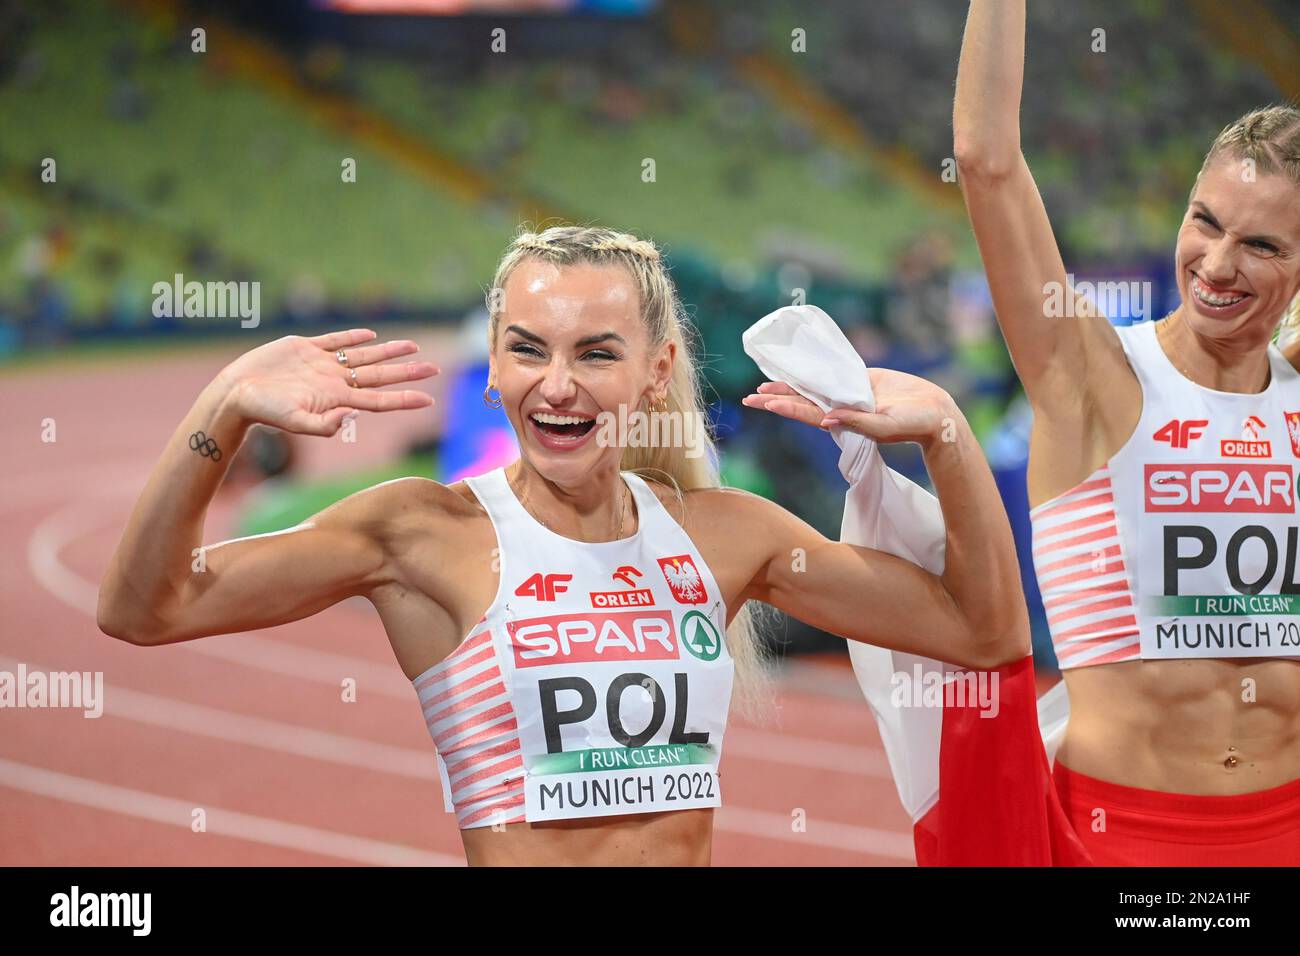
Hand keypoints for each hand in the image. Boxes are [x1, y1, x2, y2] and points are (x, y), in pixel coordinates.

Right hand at [217, 328, 438, 436]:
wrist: (236, 393)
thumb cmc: (264, 412)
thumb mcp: (295, 422)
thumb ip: (322, 425)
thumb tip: (350, 418)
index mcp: (337, 399)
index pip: (379, 400)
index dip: (404, 399)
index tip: (429, 399)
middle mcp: (335, 382)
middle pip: (379, 376)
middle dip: (407, 372)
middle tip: (435, 369)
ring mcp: (322, 365)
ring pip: (364, 356)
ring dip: (389, 351)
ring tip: (413, 347)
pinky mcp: (305, 349)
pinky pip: (336, 341)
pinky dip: (353, 337)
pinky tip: (371, 334)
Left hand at [741, 370, 959, 447]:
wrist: (934, 413)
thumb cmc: (913, 425)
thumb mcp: (885, 426)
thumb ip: (858, 423)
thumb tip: (827, 420)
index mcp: (844, 422)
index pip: (809, 414)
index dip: (787, 407)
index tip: (766, 402)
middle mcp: (842, 409)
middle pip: (803, 402)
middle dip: (777, 399)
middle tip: (749, 398)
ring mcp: (849, 395)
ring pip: (813, 389)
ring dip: (789, 386)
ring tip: (764, 386)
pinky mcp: (861, 381)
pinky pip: (832, 375)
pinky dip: (813, 372)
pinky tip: (798, 369)